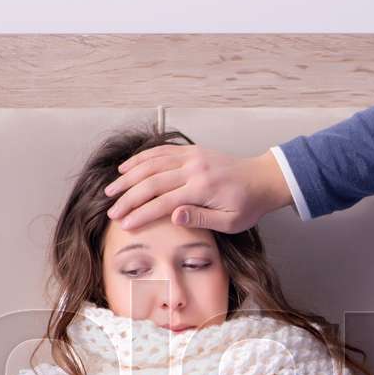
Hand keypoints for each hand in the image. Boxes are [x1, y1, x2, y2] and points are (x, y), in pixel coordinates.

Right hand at [104, 145, 293, 232]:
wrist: (262, 179)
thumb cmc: (247, 206)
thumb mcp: (230, 222)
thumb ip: (201, 218)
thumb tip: (173, 216)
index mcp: (203, 188)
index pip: (163, 202)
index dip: (141, 214)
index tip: (124, 224)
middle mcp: (194, 168)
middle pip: (151, 181)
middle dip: (128, 197)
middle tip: (112, 212)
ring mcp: (192, 156)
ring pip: (152, 163)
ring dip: (128, 176)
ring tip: (111, 190)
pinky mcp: (191, 150)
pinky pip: (161, 151)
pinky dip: (141, 158)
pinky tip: (126, 167)